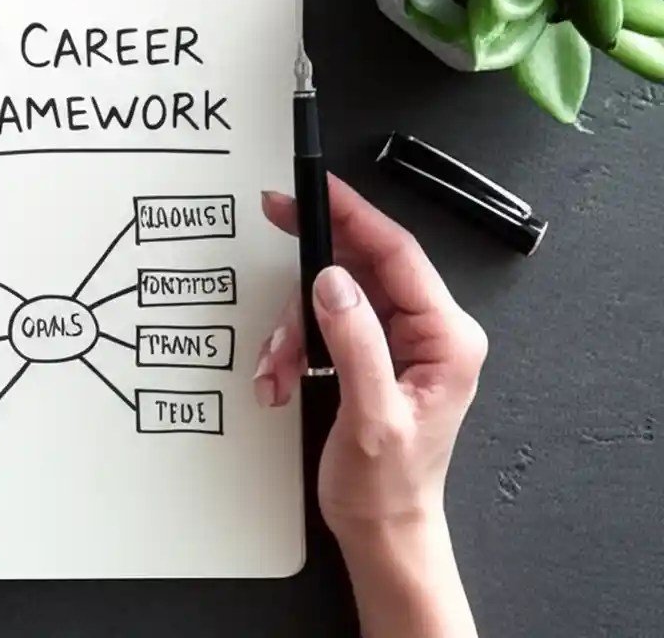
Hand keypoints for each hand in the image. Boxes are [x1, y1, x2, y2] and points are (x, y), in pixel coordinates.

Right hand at [255, 176, 483, 636]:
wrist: (381, 530)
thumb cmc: (388, 486)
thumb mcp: (372, 416)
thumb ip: (355, 343)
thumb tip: (333, 281)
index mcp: (446, 338)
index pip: (398, 254)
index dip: (354, 216)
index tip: (315, 192)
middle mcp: (428, 333)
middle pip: (362, 270)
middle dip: (307, 283)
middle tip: (275, 246)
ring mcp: (400, 344)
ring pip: (333, 299)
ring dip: (293, 331)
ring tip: (278, 369)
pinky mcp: (372, 357)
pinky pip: (325, 327)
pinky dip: (294, 348)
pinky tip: (282, 379)